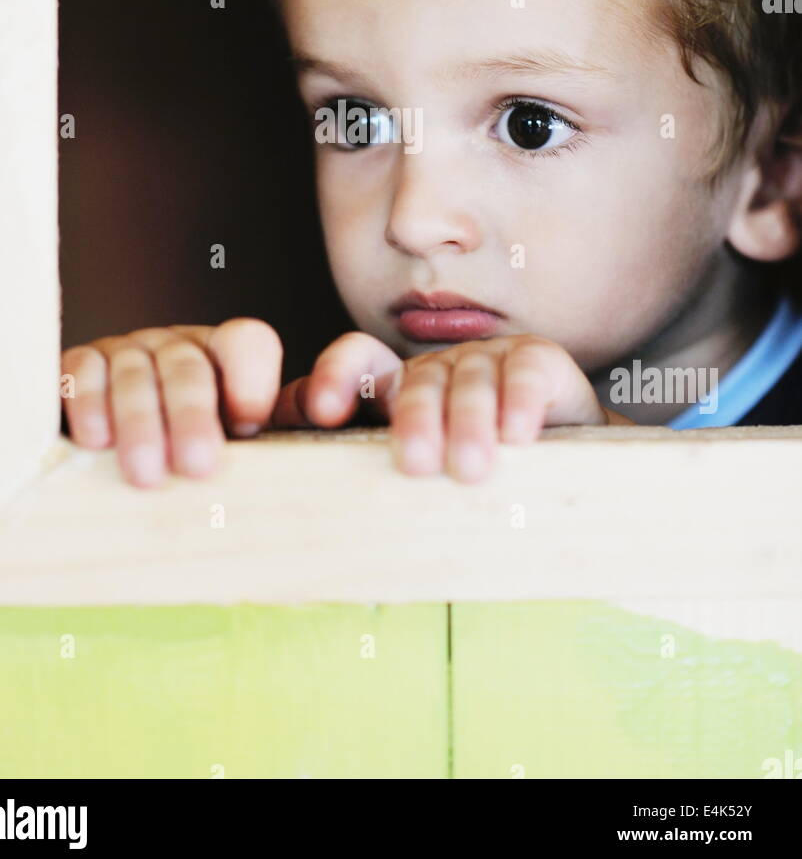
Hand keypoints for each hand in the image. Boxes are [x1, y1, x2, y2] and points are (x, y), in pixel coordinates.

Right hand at [60, 318, 282, 486]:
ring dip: (141, 423)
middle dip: (192, 415)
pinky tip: (96, 440)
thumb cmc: (189, 462)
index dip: (250, 378)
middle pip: (188, 366)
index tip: (250, 423)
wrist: (118, 465)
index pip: (248, 343)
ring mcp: (125, 351)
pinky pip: (82, 370)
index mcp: (224, 356)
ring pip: (135, 372)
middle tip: (198, 466)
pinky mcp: (78, 364)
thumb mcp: (239, 449)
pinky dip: (88, 403)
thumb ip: (280, 433)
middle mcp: (176, 346)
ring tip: (146, 474)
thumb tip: (319, 426)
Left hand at [277, 331, 622, 482]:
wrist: (566, 465)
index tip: (320, 411)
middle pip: (416, 379)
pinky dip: (519, 402)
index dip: (335, 375)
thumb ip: (365, 471)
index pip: (356, 362)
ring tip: (470, 469)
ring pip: (469, 380)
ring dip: (469, 422)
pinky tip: (518, 434)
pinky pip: (524, 373)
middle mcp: (439, 366)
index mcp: (397, 385)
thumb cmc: (476, 476)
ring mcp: (488, 359)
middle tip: (416, 464)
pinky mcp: (538, 360)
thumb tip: (291, 499)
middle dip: (414, 418)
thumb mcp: (419, 473)